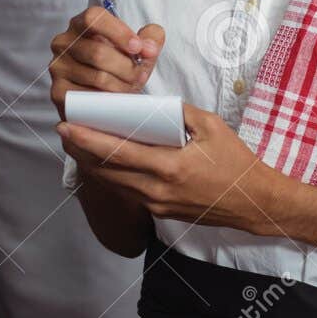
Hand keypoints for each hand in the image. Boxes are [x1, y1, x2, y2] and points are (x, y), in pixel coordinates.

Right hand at [49, 4, 162, 118]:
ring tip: (133, 87)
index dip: (118, 32)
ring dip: (122, 85)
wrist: (101, 94)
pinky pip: (88, 97)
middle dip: (127, 66)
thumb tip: (150, 46)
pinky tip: (117, 99)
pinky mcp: (58, 91)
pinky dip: (108, 100)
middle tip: (142, 74)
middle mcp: (63, 42)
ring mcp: (58, 67)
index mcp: (80, 24)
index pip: (93, 18)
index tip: (139, 48)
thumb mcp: (137, 49)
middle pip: (98, 52)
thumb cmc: (120, 65)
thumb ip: (150, 39)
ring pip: (97, 77)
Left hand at [56, 102, 281, 235]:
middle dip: (81, 151)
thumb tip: (153, 105)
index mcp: (169, 167)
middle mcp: (157, 190)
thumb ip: (179, 113)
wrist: (252, 202)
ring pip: (113, 184)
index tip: (68, 126)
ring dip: (91, 165)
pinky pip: (127, 192)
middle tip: (64, 132)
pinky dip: (110, 176)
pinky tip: (103, 163)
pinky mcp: (159, 212)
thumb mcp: (211, 127)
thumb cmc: (235, 162)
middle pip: (106, 171)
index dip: (88, 140)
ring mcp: (156, 205)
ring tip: (76, 146)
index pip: (117, 152)